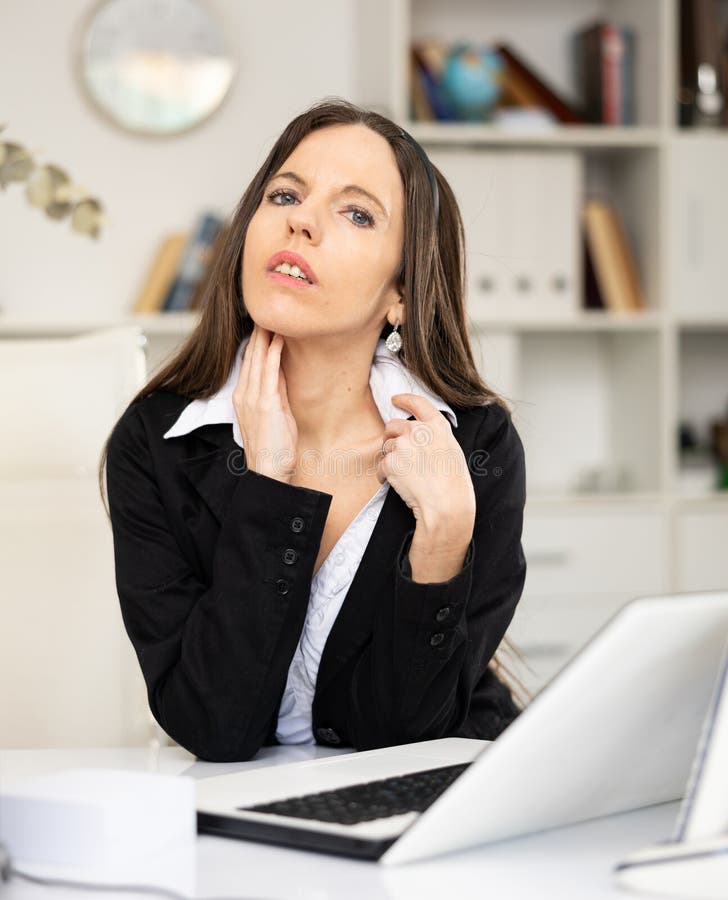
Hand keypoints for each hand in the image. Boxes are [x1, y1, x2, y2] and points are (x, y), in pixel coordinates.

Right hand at [232, 324, 297, 483]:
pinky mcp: (265, 403)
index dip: (256, 342)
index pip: (250, 363)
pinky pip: (269, 372)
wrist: (269, 471)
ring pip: (258, 360)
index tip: (263, 324)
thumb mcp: (275, 415)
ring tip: (272, 316)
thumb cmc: (275, 448)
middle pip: (251, 356)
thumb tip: (282, 372)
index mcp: (244, 397)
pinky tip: (277, 339)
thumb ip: (276, 392)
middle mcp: (245, 395)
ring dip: (265, 337)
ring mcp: (253, 398)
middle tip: (266, 309)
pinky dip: (272, 353)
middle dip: (258, 333)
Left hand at [377, 393, 475, 540]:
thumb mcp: (451, 450)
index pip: (418, 403)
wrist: (446, 504)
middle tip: (398, 453)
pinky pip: (381, 467)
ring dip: (390, 459)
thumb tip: (419, 436)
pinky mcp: (390, 462)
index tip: (395, 400)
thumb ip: (434, 437)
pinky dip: (385, 476)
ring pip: (386, 447)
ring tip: (406, 476)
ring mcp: (402, 445)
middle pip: (393, 425)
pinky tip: (399, 485)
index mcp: (437, 426)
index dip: (405, 399)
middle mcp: (418, 431)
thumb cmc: (454, 484)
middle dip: (392, 437)